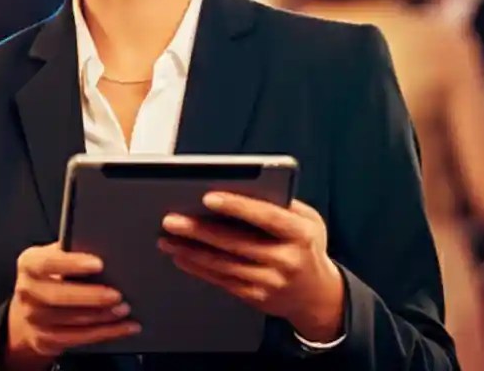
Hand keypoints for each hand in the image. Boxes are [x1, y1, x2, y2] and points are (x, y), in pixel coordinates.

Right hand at [6, 242, 139, 368]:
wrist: (28, 311)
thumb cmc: (50, 276)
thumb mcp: (53, 257)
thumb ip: (70, 252)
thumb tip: (104, 248)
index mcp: (29, 264)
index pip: (47, 263)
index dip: (72, 264)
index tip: (99, 264)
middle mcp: (27, 292)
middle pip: (58, 296)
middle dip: (91, 297)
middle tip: (117, 294)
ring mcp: (34, 319)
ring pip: (72, 320)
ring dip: (102, 316)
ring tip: (124, 309)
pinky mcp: (46, 340)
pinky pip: (80, 338)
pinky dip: (106, 333)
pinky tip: (125, 327)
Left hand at [159, 194, 344, 342]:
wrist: (317, 296)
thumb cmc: (306, 246)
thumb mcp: (308, 221)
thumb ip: (280, 204)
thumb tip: (240, 186)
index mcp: (300, 233)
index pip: (266, 216)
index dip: (237, 206)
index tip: (207, 197)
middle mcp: (287, 259)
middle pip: (236, 242)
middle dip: (199, 230)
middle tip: (170, 219)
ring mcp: (271, 281)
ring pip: (223, 264)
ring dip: (191, 251)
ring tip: (166, 238)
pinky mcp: (256, 297)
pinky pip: (222, 281)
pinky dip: (198, 268)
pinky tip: (181, 256)